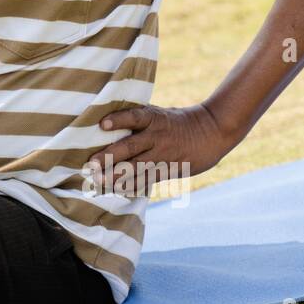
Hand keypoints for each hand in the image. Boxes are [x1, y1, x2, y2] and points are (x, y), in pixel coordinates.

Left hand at [81, 104, 235, 196]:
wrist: (212, 131)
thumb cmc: (177, 121)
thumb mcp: (160, 113)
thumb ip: (138, 120)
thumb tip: (106, 124)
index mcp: (154, 118)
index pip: (134, 117)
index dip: (118, 120)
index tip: (102, 124)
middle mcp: (157, 136)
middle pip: (130, 147)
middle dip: (109, 157)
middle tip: (91, 165)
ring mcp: (164, 154)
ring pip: (137, 168)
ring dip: (117, 176)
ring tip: (99, 182)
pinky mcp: (171, 169)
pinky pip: (149, 179)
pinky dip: (133, 185)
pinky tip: (118, 190)